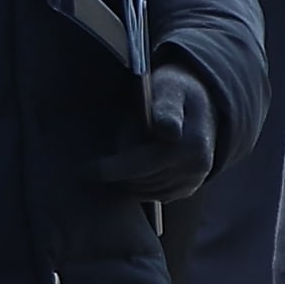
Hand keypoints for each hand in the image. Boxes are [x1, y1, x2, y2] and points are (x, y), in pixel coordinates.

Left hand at [93, 62, 218, 200]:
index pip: (140, 166)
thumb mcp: (168, 88)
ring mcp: (193, 181)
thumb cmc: (173, 91)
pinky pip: (151, 195)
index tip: (85, 169)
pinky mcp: (187, 189)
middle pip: (138, 180)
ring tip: (123, 154)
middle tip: (102, 155)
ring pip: (142, 190)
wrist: (199, 104)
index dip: (110, 169)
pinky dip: (137, 184)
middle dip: (117, 168)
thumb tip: (169, 130)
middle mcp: (196, 167)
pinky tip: (133, 166)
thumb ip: (166, 107)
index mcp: (192, 144)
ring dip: (126, 176)